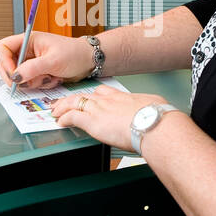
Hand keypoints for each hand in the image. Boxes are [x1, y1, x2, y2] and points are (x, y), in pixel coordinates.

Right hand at [0, 30, 93, 89]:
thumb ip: (33, 68)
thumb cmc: (74, 54)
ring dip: (31, 82)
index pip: (2, 47)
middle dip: (17, 76)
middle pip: (5, 65)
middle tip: (31, 81)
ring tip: (48, 78)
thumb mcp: (53, 60)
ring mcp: (30, 63)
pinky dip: (39, 85)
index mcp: (27, 40)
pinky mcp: (36, 73)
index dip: (4, 61)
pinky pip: (28, 83)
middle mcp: (26, 51)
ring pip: (17, 77)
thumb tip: (15, 77)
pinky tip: (52, 80)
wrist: (89, 62)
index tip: (14, 73)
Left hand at [50, 88, 167, 152]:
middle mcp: (109, 100)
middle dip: (73, 99)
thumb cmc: (159, 118)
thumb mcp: (155, 106)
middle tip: (65, 103)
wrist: (155, 124)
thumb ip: (150, 109)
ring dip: (63, 108)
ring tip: (56, 112)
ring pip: (74, 103)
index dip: (93, 95)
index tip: (89, 98)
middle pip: (85, 95)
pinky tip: (60, 122)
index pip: (102, 92)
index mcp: (123, 97)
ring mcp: (99, 109)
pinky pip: (72, 117)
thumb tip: (159, 112)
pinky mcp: (92, 122)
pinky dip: (64, 119)